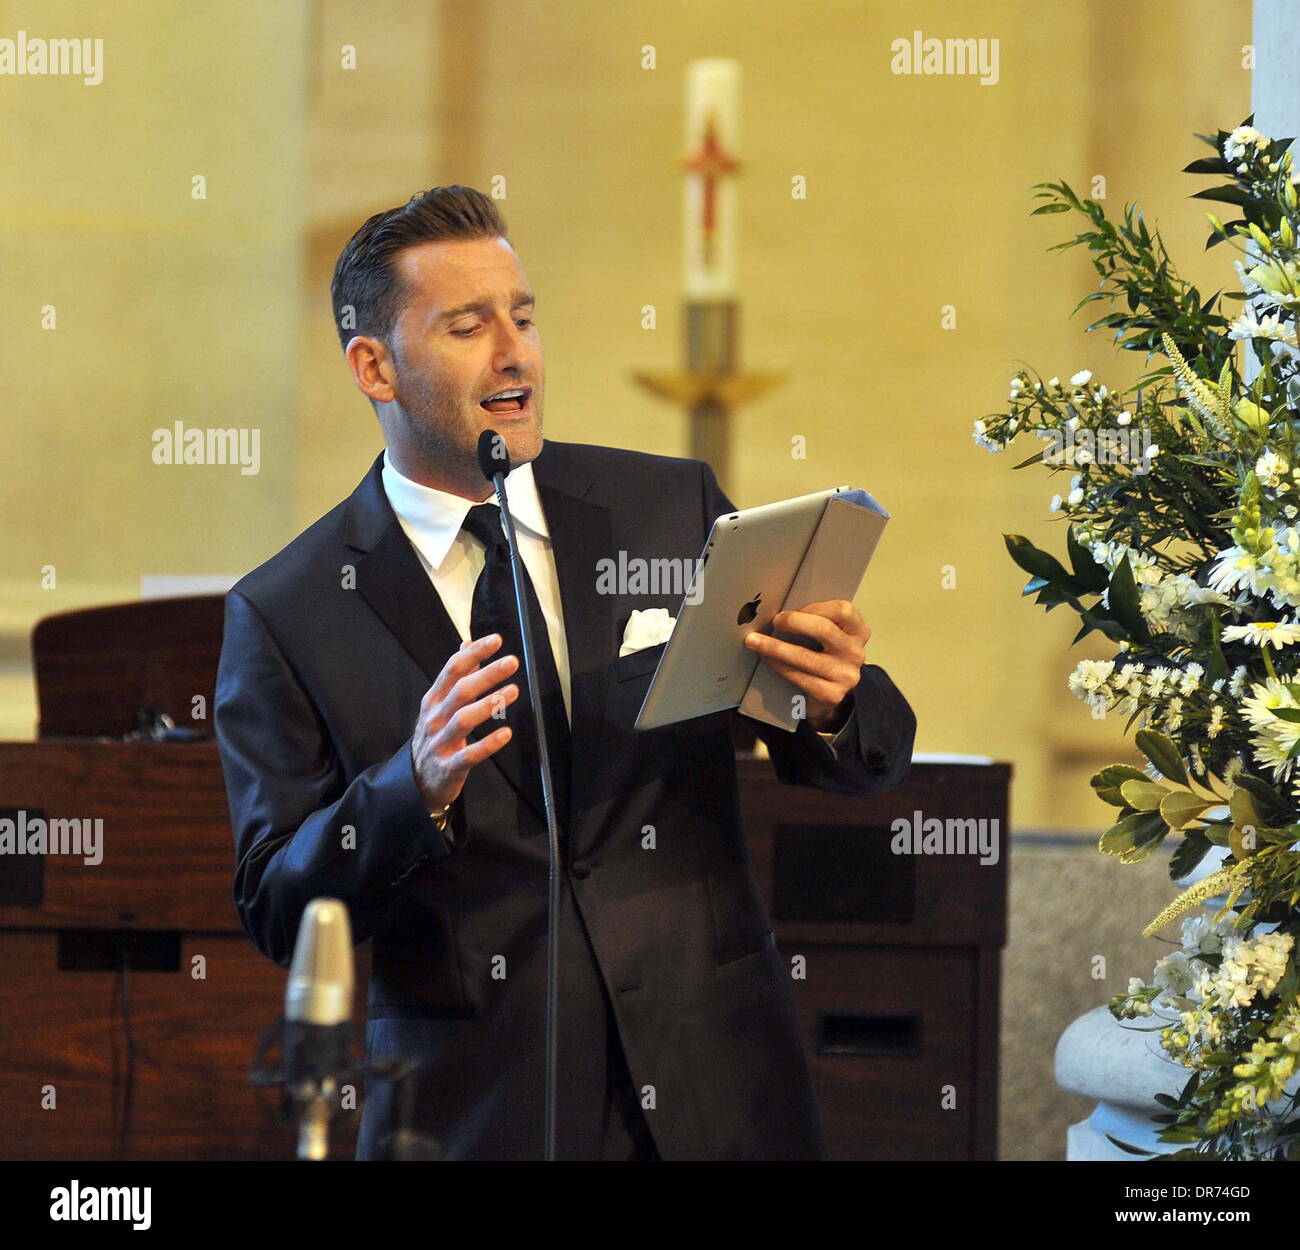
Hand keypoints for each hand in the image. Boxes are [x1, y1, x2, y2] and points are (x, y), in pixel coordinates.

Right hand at [411, 633, 519, 810]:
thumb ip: (456, 675)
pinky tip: (506, 733)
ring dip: (488, 704)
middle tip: (511, 662)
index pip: (453, 669)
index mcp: (434, 699)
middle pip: (460, 691)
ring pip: (463, 719)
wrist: (417, 781)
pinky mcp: (449, 766)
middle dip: (487, 674)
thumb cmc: (436, 736)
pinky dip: (488, 744)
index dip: (474, 653)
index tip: (495, 640)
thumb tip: (467, 645)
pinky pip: (469, 755)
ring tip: (513, 691)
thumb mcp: (440, 704)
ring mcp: (440, 742)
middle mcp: (435, 717)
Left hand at [743, 599, 869, 730]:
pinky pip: (799, 677)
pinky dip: (779, 666)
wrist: (829, 694)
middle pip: (824, 630)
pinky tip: (767, 659)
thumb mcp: (829, 637)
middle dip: (794, 622)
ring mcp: (845, 675)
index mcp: (858, 632)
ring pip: (805, 657)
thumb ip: (817, 621)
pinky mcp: (831, 694)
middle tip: (774, 621)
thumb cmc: (824, 657)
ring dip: (775, 647)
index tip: (796, 607)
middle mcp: (855, 653)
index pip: (844, 611)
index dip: (817, 606)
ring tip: (754, 641)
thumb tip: (781, 608)